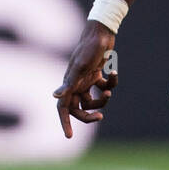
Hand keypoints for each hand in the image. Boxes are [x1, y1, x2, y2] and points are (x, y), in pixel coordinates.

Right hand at [53, 21, 117, 138]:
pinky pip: (104, 87)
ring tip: (109, 90)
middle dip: (90, 115)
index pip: (63, 108)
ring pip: (94, 100)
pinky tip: (114, 71)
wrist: (101, 33)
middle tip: (100, 117)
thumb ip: (69, 83)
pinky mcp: (97, 74)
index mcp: (69, 84)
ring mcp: (87, 80)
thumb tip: (55, 96)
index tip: (69, 136)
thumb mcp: (80, 67)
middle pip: (79, 109)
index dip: (65, 122)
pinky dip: (111, 82)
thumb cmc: (89, 49)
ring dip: (103, 98)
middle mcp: (76, 84)